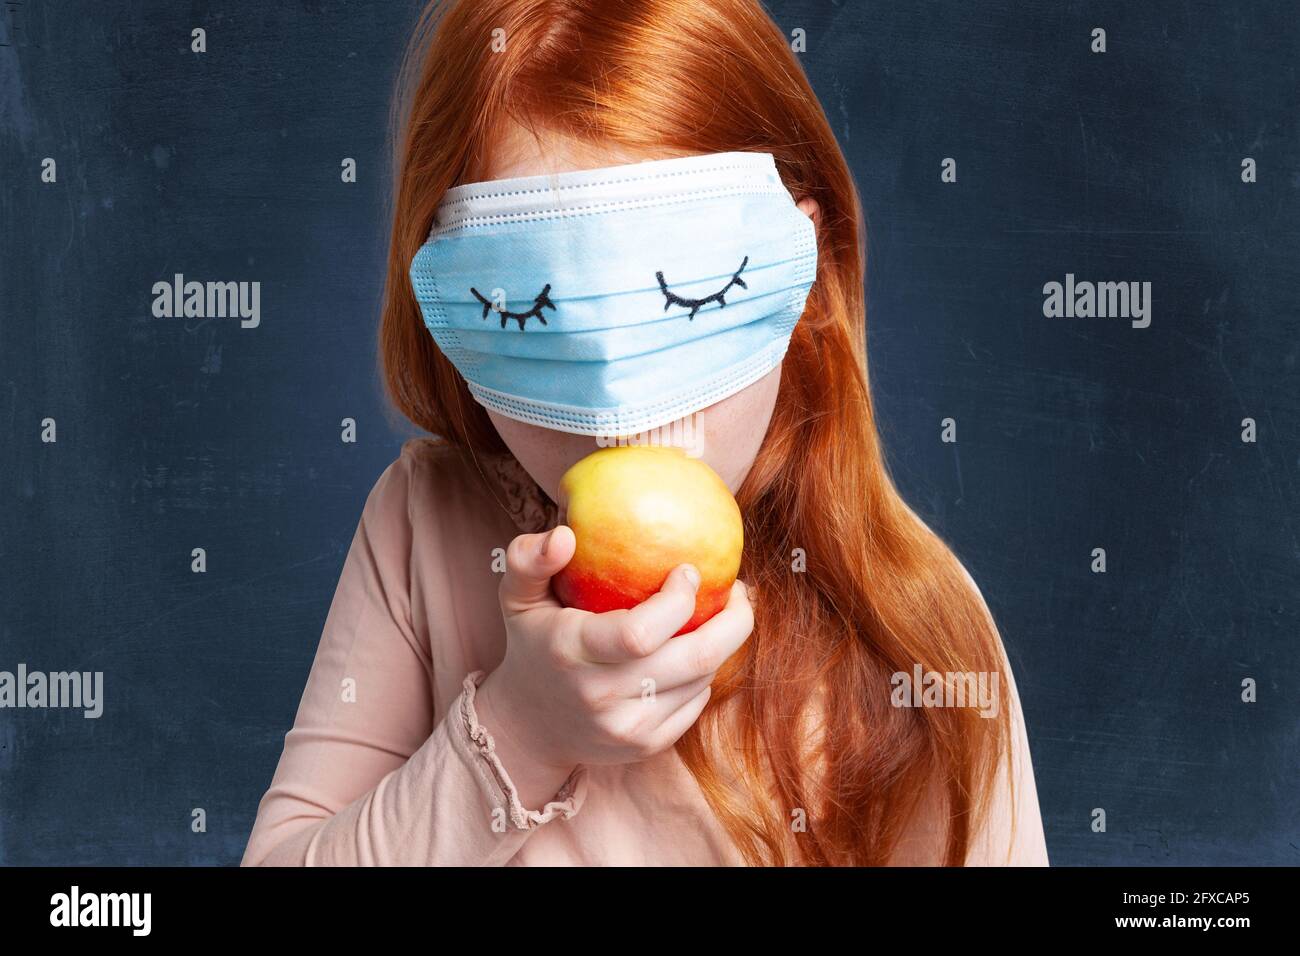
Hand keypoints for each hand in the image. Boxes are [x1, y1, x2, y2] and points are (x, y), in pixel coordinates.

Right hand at [473, 525, 753, 805]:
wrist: (528, 730)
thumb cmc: (532, 645)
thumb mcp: (516, 598)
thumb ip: (529, 559)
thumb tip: (565, 534)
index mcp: (572, 652)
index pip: (640, 633)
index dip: (679, 600)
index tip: (690, 570)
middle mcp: (602, 696)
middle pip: (694, 658)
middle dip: (733, 620)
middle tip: (738, 590)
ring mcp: (628, 728)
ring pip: (702, 679)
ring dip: (723, 643)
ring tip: (724, 612)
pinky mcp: (647, 746)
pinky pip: (697, 702)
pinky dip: (705, 673)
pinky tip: (697, 649)